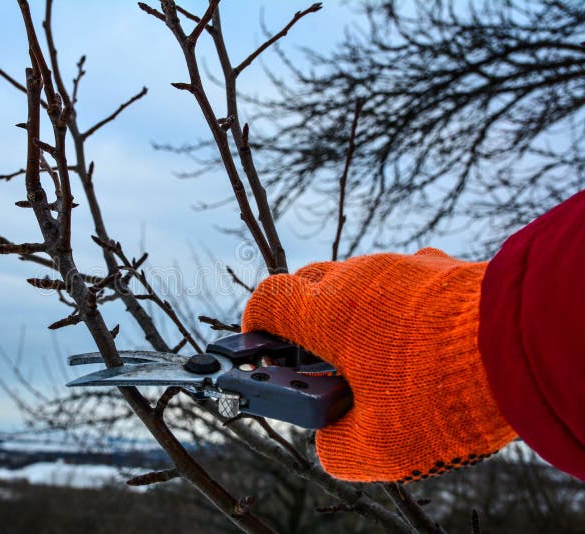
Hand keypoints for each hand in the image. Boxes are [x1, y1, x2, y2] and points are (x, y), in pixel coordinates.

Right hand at [242, 248, 516, 482]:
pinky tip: (418, 342)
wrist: (524, 344)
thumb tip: (330, 439)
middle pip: (308, 283)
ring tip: (375, 357)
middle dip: (302, 318)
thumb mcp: (381, 446)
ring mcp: (401, 266)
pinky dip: (392, 306)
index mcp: (328, 313)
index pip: (268, 299)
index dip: (256, 324)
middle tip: (317, 360)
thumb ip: (336, 448)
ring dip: (351, 313)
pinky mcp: (439, 266)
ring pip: (356, 280)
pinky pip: (399, 280)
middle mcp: (358, 277)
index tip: (263, 349)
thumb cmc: (441, 394)